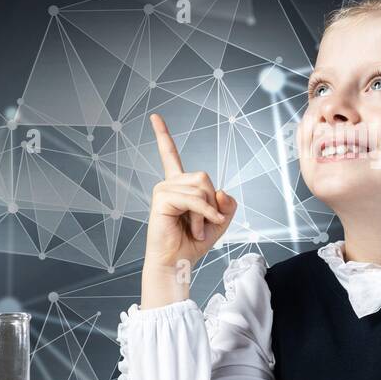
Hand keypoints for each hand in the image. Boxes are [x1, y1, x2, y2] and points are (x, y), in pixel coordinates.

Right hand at [141, 114, 237, 307]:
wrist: (177, 262)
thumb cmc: (193, 243)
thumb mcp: (219, 220)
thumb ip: (226, 202)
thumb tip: (220, 190)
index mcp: (178, 185)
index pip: (170, 155)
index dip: (163, 135)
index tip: (154, 117)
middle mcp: (168, 184)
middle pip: (204, 176)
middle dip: (212, 202)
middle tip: (206, 223)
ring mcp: (163, 190)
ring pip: (201, 188)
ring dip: (206, 213)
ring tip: (197, 229)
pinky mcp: (162, 199)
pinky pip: (194, 199)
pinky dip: (203, 214)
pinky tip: (197, 228)